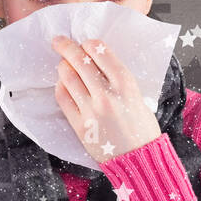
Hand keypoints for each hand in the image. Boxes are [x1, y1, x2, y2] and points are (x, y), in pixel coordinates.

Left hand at [52, 34, 160, 164]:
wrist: (139, 159)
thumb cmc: (142, 127)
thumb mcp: (137, 95)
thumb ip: (117, 78)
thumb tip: (95, 62)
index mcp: (125, 83)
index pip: (99, 51)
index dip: (88, 44)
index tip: (84, 43)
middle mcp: (106, 94)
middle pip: (79, 60)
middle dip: (66, 46)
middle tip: (58, 41)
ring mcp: (91, 110)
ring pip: (67, 77)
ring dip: (63, 66)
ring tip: (64, 65)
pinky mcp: (79, 125)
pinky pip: (62, 98)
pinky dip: (61, 87)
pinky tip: (64, 85)